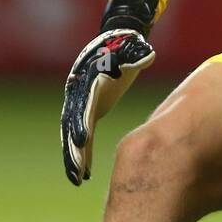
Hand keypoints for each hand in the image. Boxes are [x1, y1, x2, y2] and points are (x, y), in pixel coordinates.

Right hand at [61, 25, 155, 185]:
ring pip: (74, 133)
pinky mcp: (89, 109)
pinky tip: (85, 173)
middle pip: (73, 124)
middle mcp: (80, 93)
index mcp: (90, 79)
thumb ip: (138, 56)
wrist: (117, 41)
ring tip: (76, 179)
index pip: (83, 103)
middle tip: (75, 171)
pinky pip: (84, 134)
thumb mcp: (133, 50)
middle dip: (73, 147)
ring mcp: (82, 102)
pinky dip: (83, 152)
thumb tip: (148, 56)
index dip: (81, 122)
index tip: (81, 141)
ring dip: (74, 156)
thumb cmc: (128, 46)